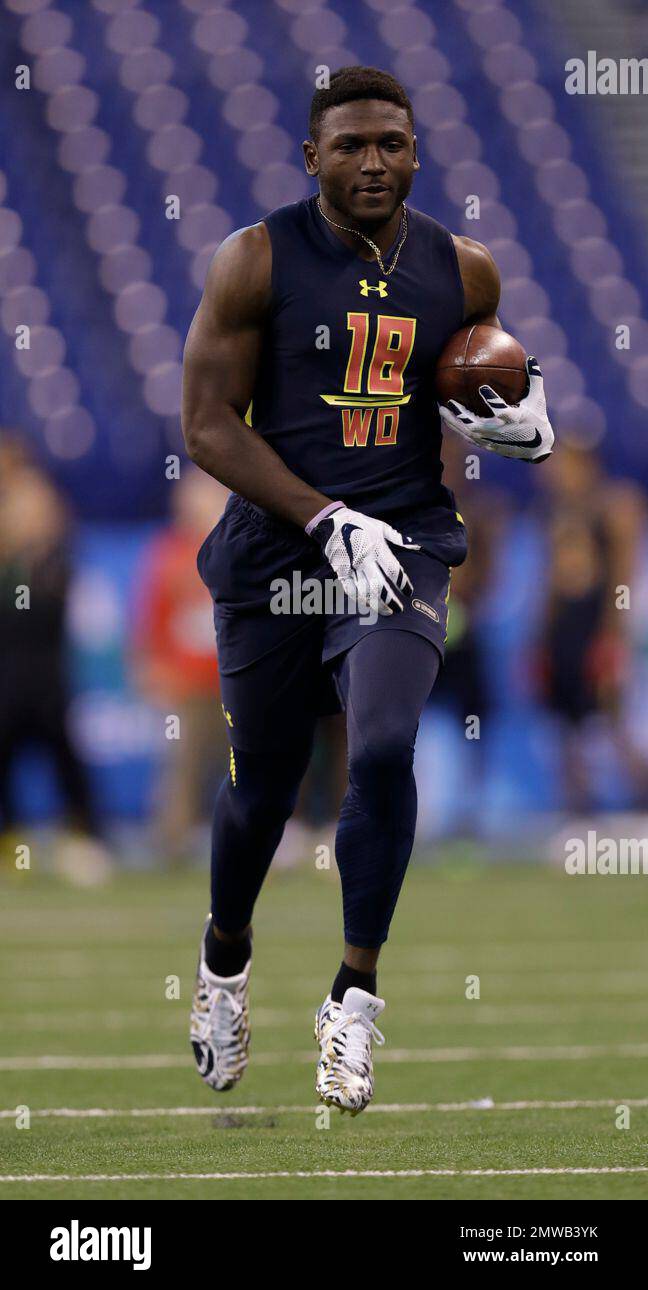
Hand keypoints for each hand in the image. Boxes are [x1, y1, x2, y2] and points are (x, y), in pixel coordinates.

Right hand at [307, 502, 418, 615]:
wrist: (333, 522)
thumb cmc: (360, 524)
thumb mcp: (380, 526)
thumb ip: (398, 538)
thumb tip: (415, 545)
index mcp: (377, 549)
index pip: (393, 571)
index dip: (403, 583)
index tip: (409, 592)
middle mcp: (365, 560)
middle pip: (379, 586)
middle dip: (391, 600)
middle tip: (399, 609)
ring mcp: (352, 567)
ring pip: (365, 591)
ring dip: (377, 604)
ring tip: (387, 612)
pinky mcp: (341, 571)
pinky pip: (350, 589)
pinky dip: (360, 600)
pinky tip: (368, 606)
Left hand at [439, 356, 553, 461]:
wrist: (536, 449)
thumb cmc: (537, 420)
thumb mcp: (538, 399)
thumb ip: (535, 379)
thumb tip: (530, 358)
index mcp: (513, 419)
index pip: (501, 410)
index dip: (492, 400)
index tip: (482, 388)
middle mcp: (499, 431)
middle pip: (475, 424)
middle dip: (461, 414)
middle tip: (449, 401)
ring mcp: (491, 440)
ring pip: (467, 432)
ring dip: (453, 421)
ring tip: (441, 409)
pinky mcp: (486, 445)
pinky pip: (468, 437)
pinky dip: (457, 428)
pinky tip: (448, 419)